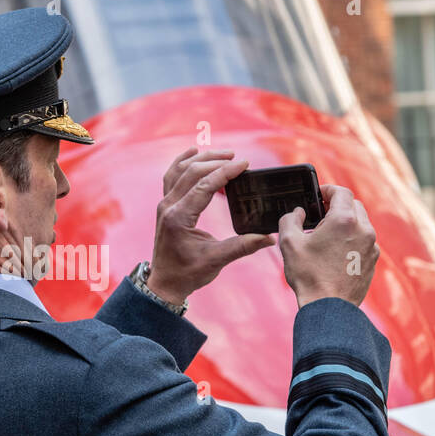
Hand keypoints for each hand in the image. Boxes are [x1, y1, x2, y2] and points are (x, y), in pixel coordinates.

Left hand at [147, 147, 276, 304]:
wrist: (165, 282)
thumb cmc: (187, 273)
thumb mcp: (216, 260)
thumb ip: (243, 246)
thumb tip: (270, 237)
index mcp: (179, 218)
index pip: (204, 186)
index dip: (225, 172)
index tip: (244, 164)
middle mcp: (168, 207)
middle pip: (192, 172)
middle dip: (216, 161)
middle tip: (237, 159)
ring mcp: (165, 204)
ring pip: (180, 170)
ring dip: (202, 159)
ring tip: (224, 154)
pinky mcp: (166, 205)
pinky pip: (172, 176)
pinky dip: (183, 162)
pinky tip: (195, 153)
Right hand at [277, 183, 378, 308]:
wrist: (329, 308)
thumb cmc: (309, 276)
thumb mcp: (289, 243)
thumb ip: (290, 219)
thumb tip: (298, 213)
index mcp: (344, 220)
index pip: (341, 192)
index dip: (327, 189)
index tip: (318, 195)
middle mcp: (363, 229)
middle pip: (353, 205)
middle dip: (337, 205)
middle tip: (320, 214)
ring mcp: (371, 246)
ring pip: (361, 223)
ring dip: (346, 223)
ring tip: (327, 236)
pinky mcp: (372, 261)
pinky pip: (364, 241)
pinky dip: (352, 240)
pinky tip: (336, 252)